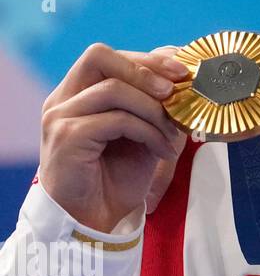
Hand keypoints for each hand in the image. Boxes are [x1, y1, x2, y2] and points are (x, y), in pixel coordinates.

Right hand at [38, 43, 191, 234]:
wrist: (95, 218)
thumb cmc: (117, 175)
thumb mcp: (142, 130)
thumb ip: (151, 102)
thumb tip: (181, 72)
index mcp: (76, 93)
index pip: (106, 56)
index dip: (146, 59)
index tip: (182, 71)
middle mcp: (62, 100)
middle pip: (99, 57)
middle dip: (145, 69)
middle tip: (175, 91)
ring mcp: (60, 117)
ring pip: (114, 89)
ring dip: (154, 110)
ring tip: (172, 134)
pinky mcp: (67, 137)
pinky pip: (117, 120)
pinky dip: (148, 132)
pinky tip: (162, 151)